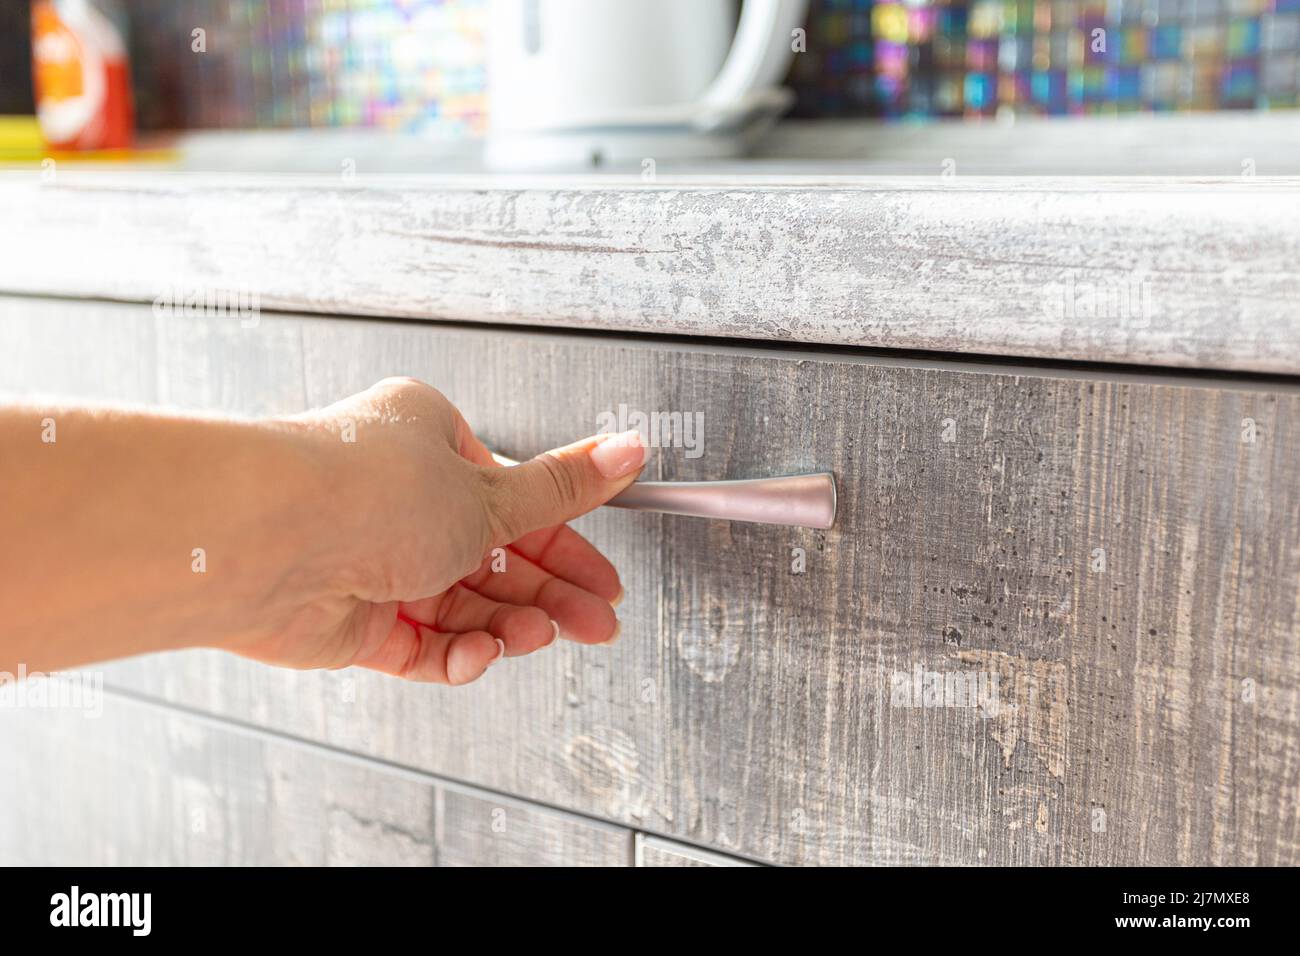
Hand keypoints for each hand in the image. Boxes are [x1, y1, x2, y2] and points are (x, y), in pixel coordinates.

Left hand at [227, 378, 645, 684]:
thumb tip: (623, 454)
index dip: (569, 544)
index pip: (517, 501)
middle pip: (494, 557)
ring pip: (460, 605)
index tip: (606, 578)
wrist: (259, 541)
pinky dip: (455, 654)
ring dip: (505, 624)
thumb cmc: (354, 488)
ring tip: (536, 637)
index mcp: (429, 445)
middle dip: (548, 595)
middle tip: (594, 623)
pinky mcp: (351, 619)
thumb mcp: (486, 491)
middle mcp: (399, 500)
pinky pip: (420, 645)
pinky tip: (479, 654)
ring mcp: (374, 561)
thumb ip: (560, 490)